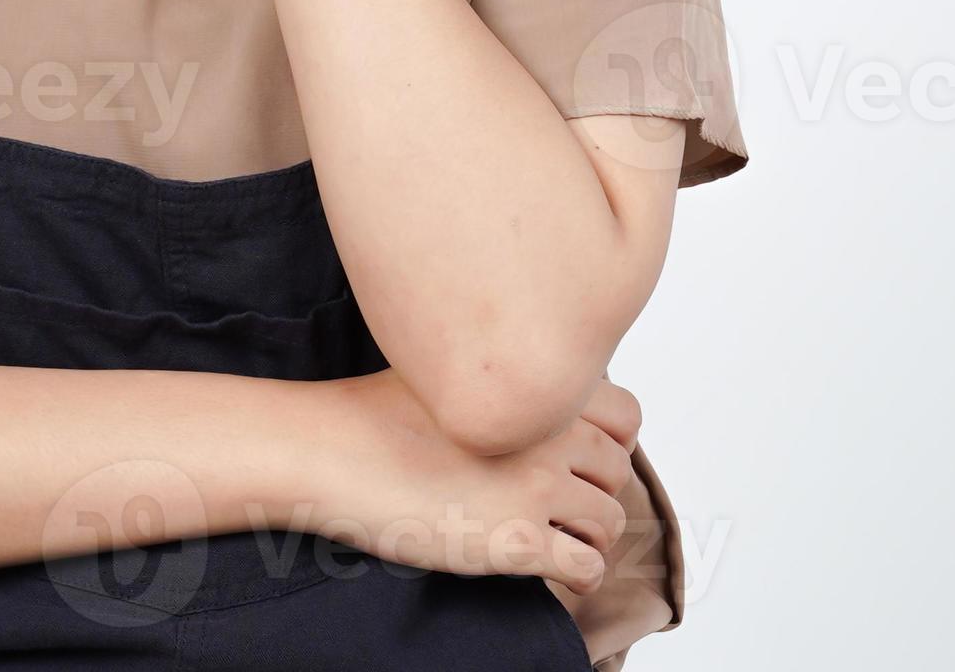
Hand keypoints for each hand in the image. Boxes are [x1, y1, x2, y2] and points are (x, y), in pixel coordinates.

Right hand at [314, 366, 638, 597]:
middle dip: (595, 493)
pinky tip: (550, 572)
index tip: (583, 461)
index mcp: (532, 389)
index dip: (611, 442)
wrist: (328, 450)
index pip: (625, 415)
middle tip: (562, 507)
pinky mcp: (518, 539)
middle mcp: (547, 433)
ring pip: (609, 522)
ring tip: (552, 541)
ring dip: (588, 538)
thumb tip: (530, 409)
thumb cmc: (371, 415)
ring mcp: (536, 487)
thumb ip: (501, 388)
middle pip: (618, 471)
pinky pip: (587, 569)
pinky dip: (579, 577)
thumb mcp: (447, 375)